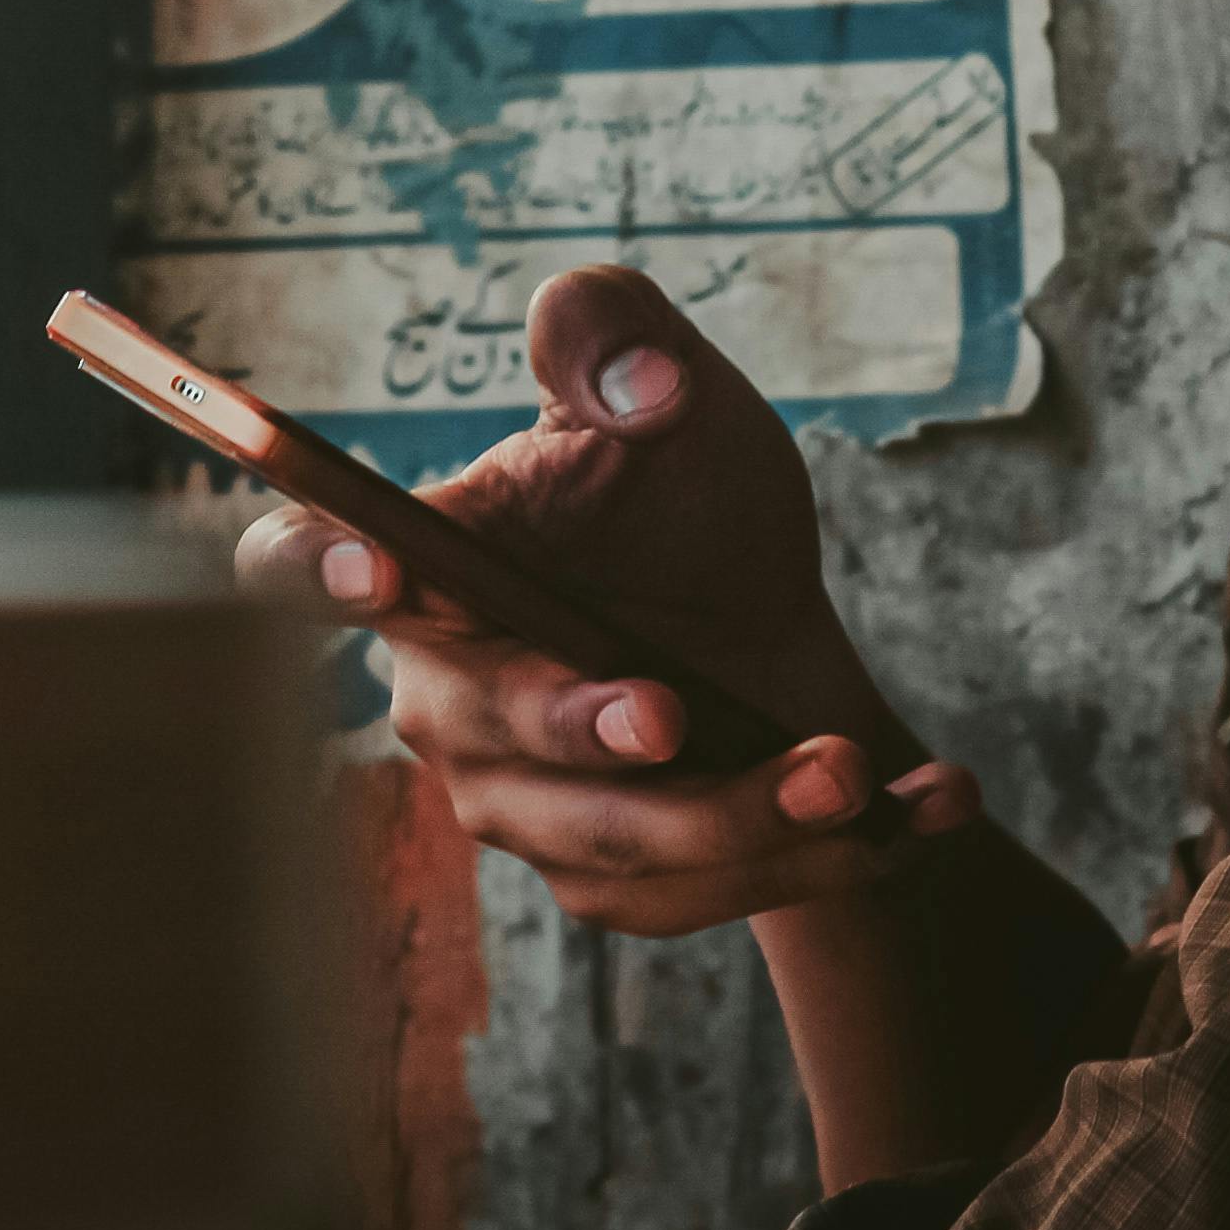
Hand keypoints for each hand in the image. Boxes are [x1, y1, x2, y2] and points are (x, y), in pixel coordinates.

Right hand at [233, 264, 982, 933]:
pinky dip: (829, 860)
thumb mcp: (668, 383)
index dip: (317, 568)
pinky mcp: (615, 878)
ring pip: (614, 844)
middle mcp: (448, 699)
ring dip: (741, 819)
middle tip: (677, 710)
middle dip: (587, 732)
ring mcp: (525, 806)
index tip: (382, 565)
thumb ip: (619, 334)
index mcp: (426, 565)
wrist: (764, 617)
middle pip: (491, 737)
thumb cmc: (679, 490)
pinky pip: (711, 895)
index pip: (301, 568)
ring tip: (851, 769)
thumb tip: (640, 382)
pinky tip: (928, 804)